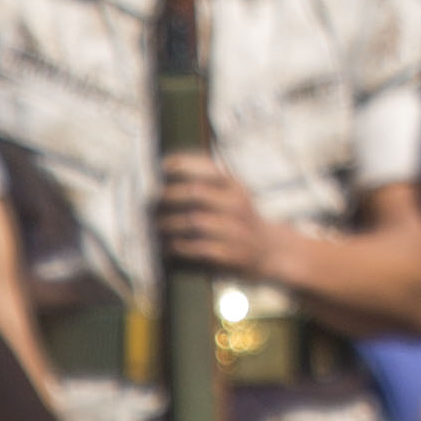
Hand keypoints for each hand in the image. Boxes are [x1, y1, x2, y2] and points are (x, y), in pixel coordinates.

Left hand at [155, 153, 277, 281]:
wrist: (271, 252)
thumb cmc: (239, 220)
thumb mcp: (232, 195)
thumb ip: (205, 183)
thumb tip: (162, 170)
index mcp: (235, 187)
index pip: (207, 168)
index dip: (182, 165)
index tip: (160, 167)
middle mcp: (238, 205)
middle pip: (196, 193)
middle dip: (168, 196)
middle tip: (148, 203)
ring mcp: (236, 230)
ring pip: (195, 221)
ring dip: (169, 224)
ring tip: (154, 226)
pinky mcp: (232, 255)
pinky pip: (198, 248)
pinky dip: (178, 247)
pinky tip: (167, 246)